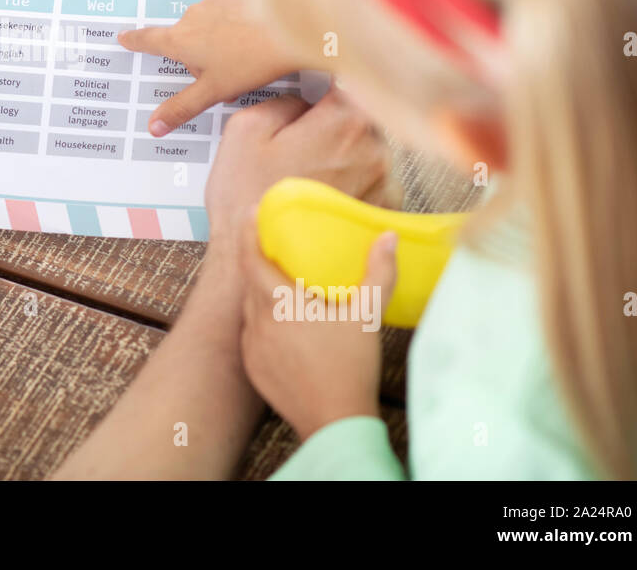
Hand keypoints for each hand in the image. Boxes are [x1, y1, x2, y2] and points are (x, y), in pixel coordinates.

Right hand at [118, 0, 295, 135]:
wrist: (292, 25)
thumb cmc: (253, 58)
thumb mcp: (213, 91)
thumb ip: (182, 108)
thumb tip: (154, 125)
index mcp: (182, 40)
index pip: (149, 40)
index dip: (135, 41)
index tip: (124, 37)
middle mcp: (194, 15)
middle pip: (187, 37)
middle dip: (200, 54)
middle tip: (226, 73)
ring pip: (211, 22)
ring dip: (222, 36)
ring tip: (248, 55)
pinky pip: (233, 8)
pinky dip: (241, 20)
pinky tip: (259, 35)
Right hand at [204, 89, 390, 242]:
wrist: (254, 257)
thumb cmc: (245, 198)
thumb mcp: (246, 129)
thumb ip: (283, 99)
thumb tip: (303, 97)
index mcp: (344, 120)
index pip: (350, 80)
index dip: (329, 82)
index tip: (317, 89)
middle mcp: (373, 149)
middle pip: (362, 114)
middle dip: (336, 120)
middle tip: (304, 136)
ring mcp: (383, 182)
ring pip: (370, 147)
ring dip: (347, 151)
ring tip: (312, 168)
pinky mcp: (382, 210)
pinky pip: (376, 179)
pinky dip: (356, 179)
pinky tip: (326, 189)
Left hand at [239, 228, 396, 438]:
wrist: (336, 422)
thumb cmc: (352, 366)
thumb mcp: (368, 316)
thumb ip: (378, 273)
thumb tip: (386, 238)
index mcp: (278, 302)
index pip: (251, 258)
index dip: (249, 233)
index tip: (253, 213)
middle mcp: (258, 321)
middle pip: (250, 281)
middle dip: (258, 260)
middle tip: (274, 246)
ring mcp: (252, 347)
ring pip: (251, 309)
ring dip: (262, 293)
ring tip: (282, 284)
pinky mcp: (253, 368)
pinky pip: (253, 335)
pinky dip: (265, 323)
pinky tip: (285, 325)